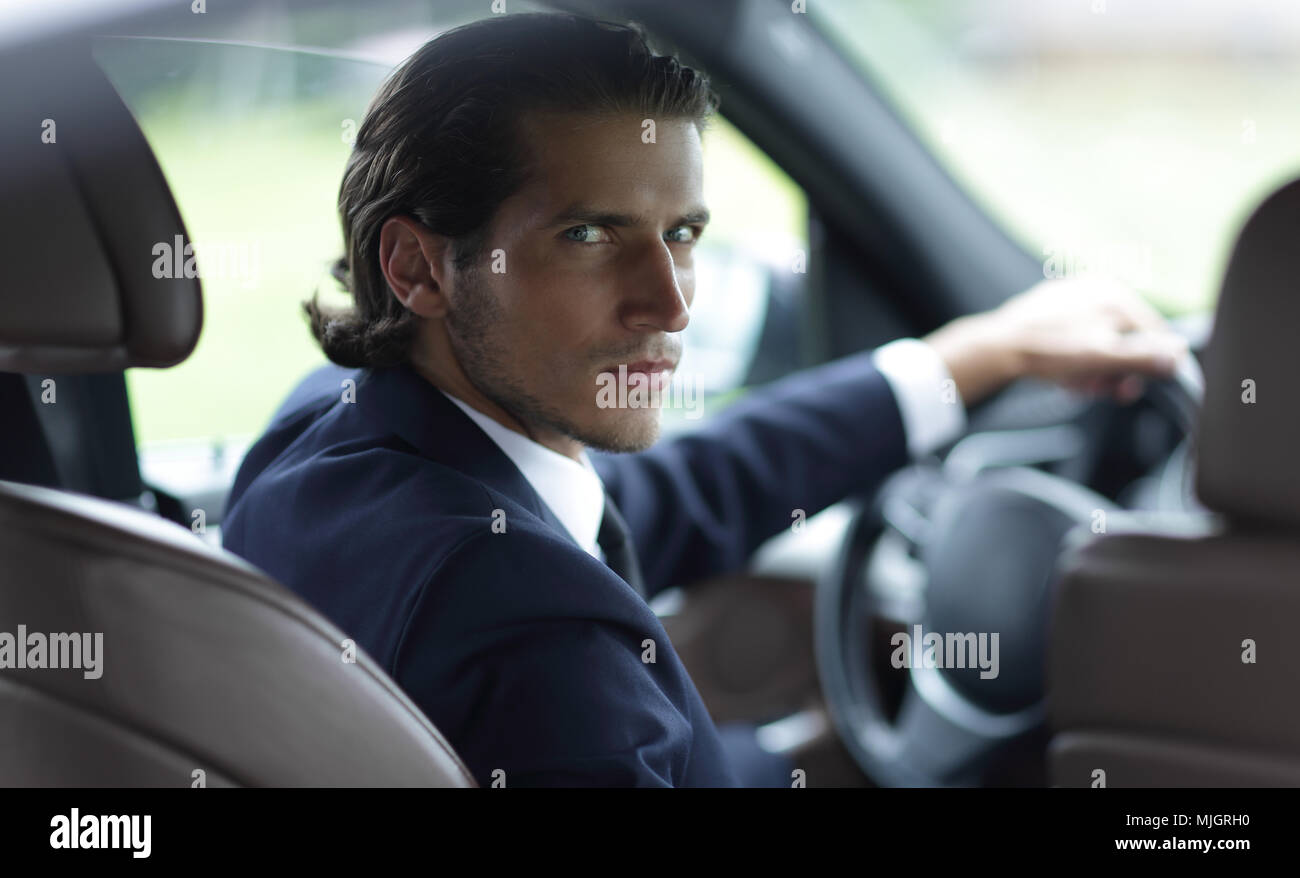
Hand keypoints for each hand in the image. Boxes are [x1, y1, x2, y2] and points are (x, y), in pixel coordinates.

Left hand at [924, 276, 1190, 407]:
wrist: (995, 348)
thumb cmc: (1050, 350)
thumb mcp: (1104, 356)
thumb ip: (1144, 356)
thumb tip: (1180, 355)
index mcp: (1113, 293)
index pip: (1151, 331)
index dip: (1147, 364)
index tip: (1131, 388)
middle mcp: (1093, 290)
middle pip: (1121, 339)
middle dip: (1113, 371)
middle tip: (1098, 391)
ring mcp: (1068, 300)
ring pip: (1096, 344)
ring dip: (1092, 372)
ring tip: (1074, 385)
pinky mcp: (1047, 314)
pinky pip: (1073, 342)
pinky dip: (1072, 363)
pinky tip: (1061, 377)